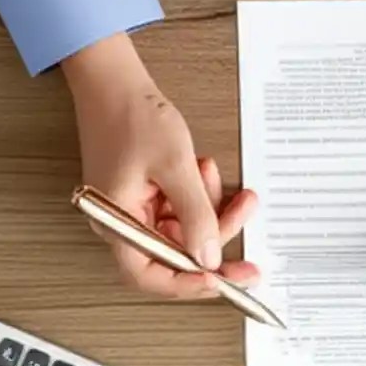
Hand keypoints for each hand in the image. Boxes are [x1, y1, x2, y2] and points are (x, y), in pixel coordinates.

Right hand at [62, 33, 260, 297]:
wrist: (116, 79)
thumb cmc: (132, 116)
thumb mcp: (175, 167)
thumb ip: (195, 216)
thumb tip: (210, 258)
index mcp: (116, 222)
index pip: (148, 276)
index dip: (186, 286)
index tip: (222, 282)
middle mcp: (122, 222)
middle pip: (174, 254)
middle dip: (214, 242)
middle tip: (250, 253)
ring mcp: (136, 208)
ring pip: (185, 230)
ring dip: (211, 210)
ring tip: (217, 178)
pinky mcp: (148, 195)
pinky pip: (183, 209)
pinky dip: (201, 195)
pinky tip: (203, 169)